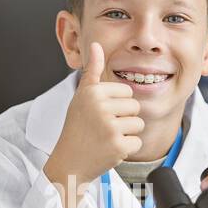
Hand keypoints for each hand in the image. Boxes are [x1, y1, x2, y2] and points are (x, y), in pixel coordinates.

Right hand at [44, 43, 143, 188]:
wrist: (69, 162)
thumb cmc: (77, 128)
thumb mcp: (82, 97)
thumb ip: (93, 71)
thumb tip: (96, 45)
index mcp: (93, 92)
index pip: (127, 91)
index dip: (117, 105)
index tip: (100, 115)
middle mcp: (100, 107)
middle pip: (135, 107)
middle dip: (123, 120)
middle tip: (103, 129)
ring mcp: (109, 127)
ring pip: (138, 124)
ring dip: (126, 134)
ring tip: (107, 138)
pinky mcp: (118, 146)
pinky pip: (137, 141)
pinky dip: (127, 148)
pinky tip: (110, 150)